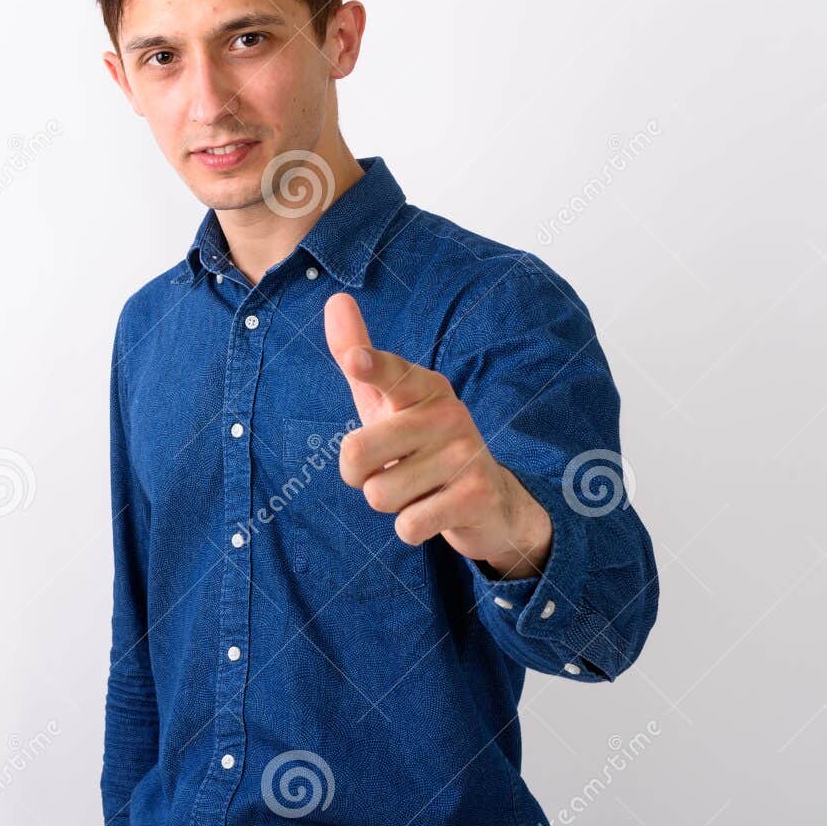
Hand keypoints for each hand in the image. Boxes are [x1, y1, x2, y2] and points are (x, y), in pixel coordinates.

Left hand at [322, 292, 551, 579]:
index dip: (370, 367)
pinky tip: (438, 511)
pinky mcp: (478, 495)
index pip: (391, 373)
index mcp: (423, 386)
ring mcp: (466, 453)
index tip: (356, 362)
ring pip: (379, 495)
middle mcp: (448, 412)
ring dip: (391, 504)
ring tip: (420, 489)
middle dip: (359, 475)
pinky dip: (412, 527)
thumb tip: (335, 297)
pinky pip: (408, 525)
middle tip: (390, 469)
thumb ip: (356, 355)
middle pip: (356, 453)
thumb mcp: (386, 400)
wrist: (491, 501)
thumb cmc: (421, 444)